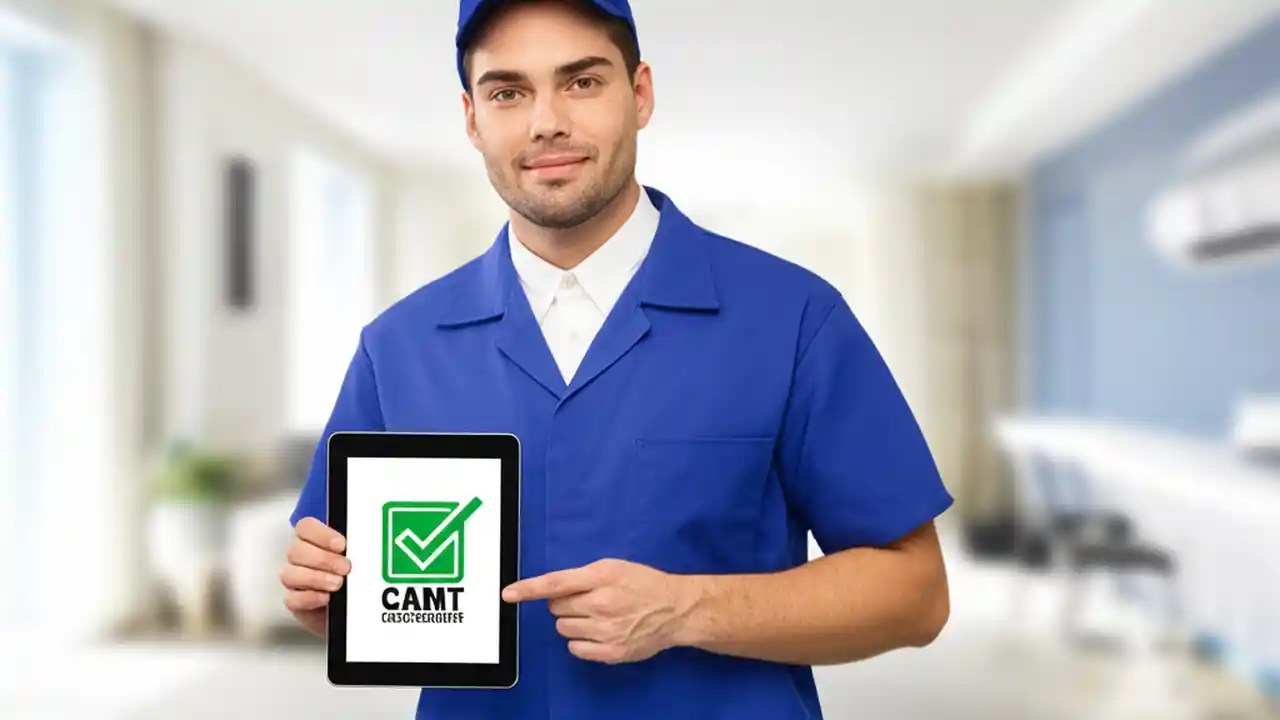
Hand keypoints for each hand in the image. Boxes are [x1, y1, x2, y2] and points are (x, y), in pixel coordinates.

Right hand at [280, 517, 351, 636]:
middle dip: (324, 559)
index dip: (321, 534)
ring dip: (317, 578)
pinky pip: (292, 599)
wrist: (352, 606)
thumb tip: (364, 542)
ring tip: (338, 584)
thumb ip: (356, 547)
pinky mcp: (295, 602)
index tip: (341, 545)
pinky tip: (326, 597)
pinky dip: (310, 598)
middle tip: (345, 567)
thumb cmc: (354, 577)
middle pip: (297, 550)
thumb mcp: (358, 557)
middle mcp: (301, 558)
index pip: (305, 527)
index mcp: (314, 540)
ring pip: (290, 574)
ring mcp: (295, 580)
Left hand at [501, 558, 700, 663]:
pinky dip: (581, 642)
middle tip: (588, 601)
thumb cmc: (642, 584)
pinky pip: (575, 649)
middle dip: (566, 604)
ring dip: (573, 622)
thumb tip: (553, 590)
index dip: (528, 589)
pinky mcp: (611, 652)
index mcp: (601, 576)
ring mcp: (606, 630)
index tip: (508, 594)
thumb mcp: (613, 568)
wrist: (675, 610)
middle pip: (557, 608)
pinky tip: (599, 633)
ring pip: (563, 628)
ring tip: (597, 617)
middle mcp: (601, 603)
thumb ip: (583, 577)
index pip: (556, 583)